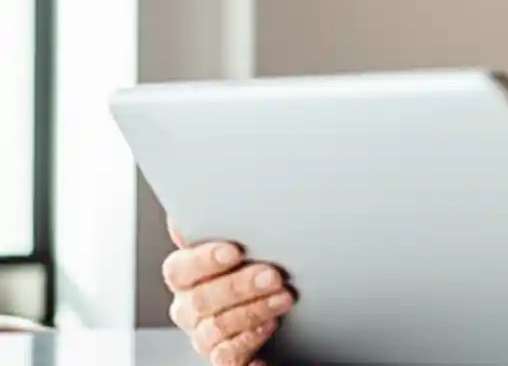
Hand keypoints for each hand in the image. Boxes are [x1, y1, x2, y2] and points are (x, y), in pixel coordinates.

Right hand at [162, 218, 295, 365]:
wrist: (291, 316)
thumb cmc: (262, 269)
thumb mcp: (251, 244)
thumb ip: (232, 225)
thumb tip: (221, 194)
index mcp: (188, 275)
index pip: (179, 268)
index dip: (203, 260)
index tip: (235, 251)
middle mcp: (191, 306)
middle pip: (199, 300)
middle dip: (239, 286)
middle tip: (273, 274)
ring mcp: (204, 334)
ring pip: (215, 327)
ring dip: (254, 309)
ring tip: (285, 297)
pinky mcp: (225, 356)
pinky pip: (227, 355)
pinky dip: (250, 338)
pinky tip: (270, 324)